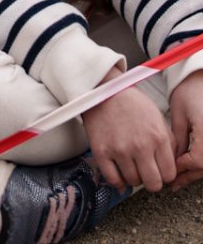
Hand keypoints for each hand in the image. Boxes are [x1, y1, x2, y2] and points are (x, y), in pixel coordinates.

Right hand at [82, 68, 176, 191]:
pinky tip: (119, 172)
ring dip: (133, 177)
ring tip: (130, 165)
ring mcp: (119, 149)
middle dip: (151, 180)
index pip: (169, 175)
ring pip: (133, 182)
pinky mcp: (101, 150)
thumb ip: (168, 143)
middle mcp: (140, 146)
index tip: (158, 170)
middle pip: (153, 184)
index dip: (164, 175)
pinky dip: (117, 181)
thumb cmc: (131, 102)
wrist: (103, 89)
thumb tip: (171, 166)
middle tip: (145, 172)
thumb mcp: (158, 118)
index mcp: (158, 138)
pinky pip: (113, 179)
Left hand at [168, 71, 202, 190]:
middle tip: (173, 183)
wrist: (202, 78)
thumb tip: (173, 161)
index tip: (168, 172)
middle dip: (190, 175)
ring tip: (180, 177)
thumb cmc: (190, 92)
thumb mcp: (179, 115)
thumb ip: (178, 139)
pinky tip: (192, 165)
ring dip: (197, 171)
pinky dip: (202, 162)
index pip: (197, 161)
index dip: (182, 168)